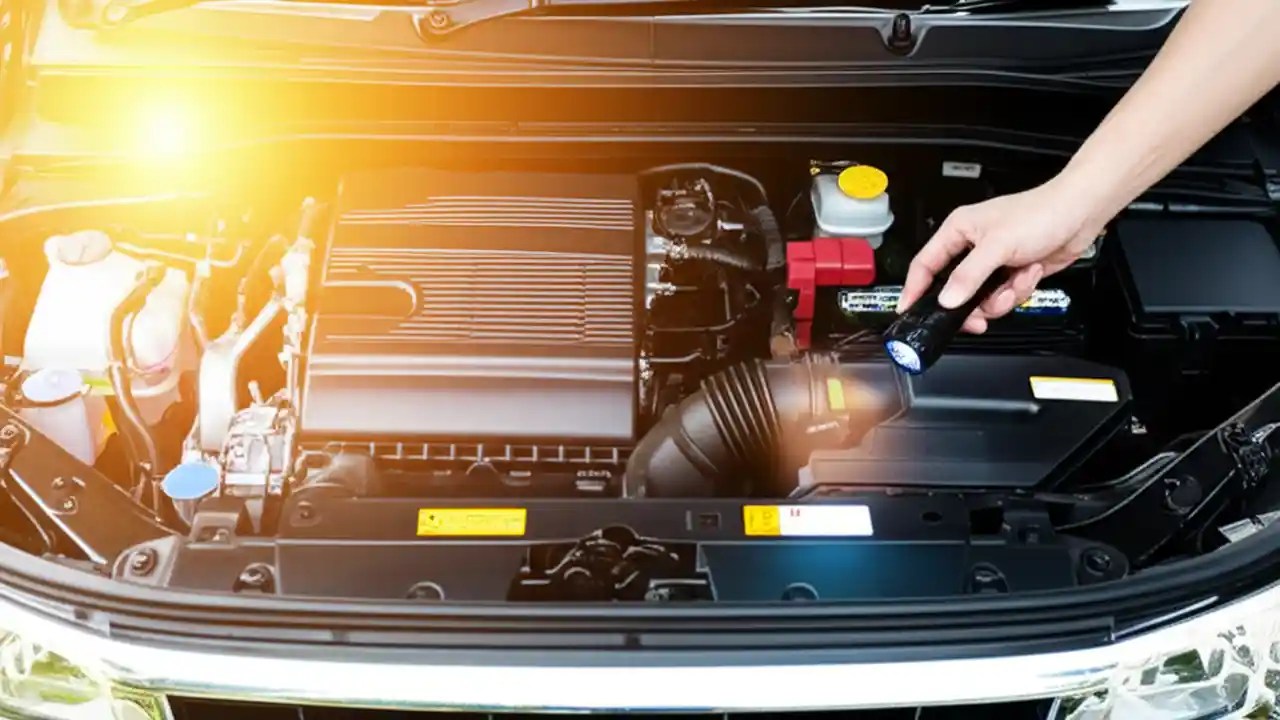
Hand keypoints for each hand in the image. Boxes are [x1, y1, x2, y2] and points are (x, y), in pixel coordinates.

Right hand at [897, 179, 1102, 333]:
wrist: (1080, 214)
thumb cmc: (1041, 213)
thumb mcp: (998, 246)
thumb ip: (969, 275)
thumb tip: (947, 299)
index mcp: (958, 231)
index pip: (925, 265)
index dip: (914, 289)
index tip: (908, 311)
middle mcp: (973, 247)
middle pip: (954, 290)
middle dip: (970, 305)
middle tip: (976, 318)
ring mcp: (993, 263)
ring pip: (981, 299)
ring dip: (1001, 298)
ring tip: (1015, 283)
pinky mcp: (1012, 273)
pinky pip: (1004, 297)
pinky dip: (1018, 291)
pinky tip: (1028, 274)